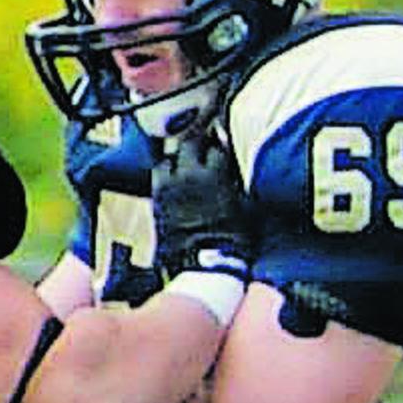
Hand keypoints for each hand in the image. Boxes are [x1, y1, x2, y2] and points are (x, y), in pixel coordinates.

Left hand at [152, 132, 253, 279]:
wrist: (205, 267)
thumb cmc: (232, 243)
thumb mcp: (246, 207)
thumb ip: (237, 182)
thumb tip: (234, 169)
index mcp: (214, 175)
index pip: (217, 145)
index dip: (222, 139)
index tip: (224, 136)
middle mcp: (188, 176)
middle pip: (189, 142)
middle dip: (197, 137)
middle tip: (205, 137)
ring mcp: (168, 188)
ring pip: (168, 158)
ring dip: (177, 156)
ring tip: (187, 159)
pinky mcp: (157, 202)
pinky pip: (159, 178)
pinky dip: (167, 174)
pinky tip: (175, 179)